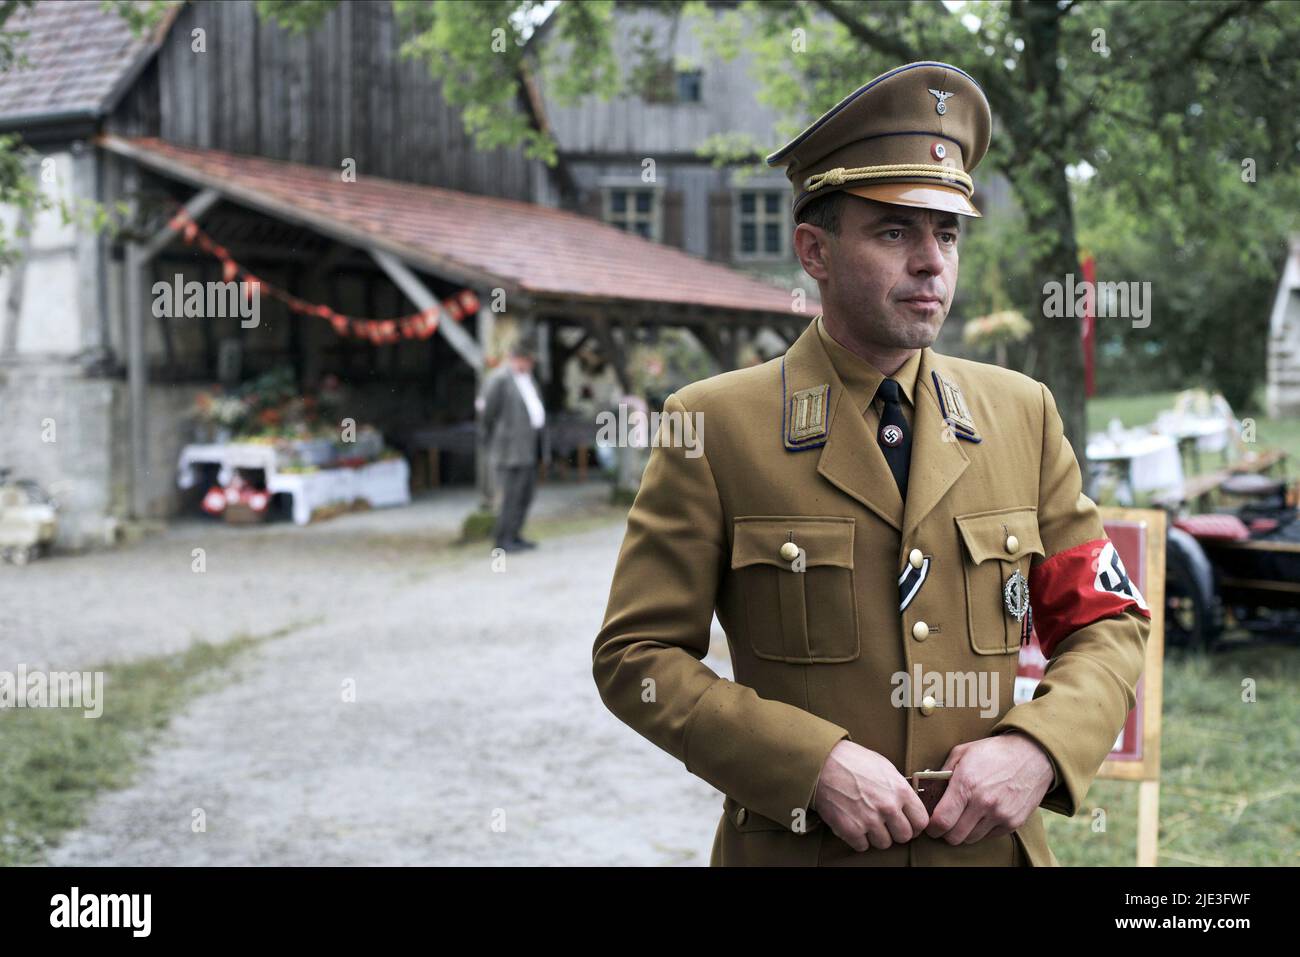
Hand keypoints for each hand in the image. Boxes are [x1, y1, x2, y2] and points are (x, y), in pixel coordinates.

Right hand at [813, 740, 928, 851]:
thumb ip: (899, 787)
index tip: (907, 823)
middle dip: (895, 832)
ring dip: (876, 836)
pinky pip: (862, 846)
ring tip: (866, 821)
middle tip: (885, 824)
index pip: (921, 821)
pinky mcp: (851, 829)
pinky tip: (853, 823)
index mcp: (900, 790)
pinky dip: (857, 839)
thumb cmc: (853, 761)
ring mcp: (869, 820)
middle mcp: (888, 807)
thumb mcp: (884, 767)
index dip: (914, 824)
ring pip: (884, 843)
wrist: (822, 762)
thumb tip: (909, 803)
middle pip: (904, 836)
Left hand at [924, 732, 1054, 844]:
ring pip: (971, 839)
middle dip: (945, 833)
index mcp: (966, 784)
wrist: (1032, 755)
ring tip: (963, 817)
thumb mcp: (962, 752)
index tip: (930, 825)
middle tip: (945, 824)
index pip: (941, 821)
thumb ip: (942, 773)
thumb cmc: (993, 752)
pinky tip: (981, 815)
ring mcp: (1000, 814)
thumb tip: (928, 791)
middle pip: (955, 837)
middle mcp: (983, 802)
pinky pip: (989, 837)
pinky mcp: (1013, 822)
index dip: (931, 828)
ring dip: (963, 832)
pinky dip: (981, 830)